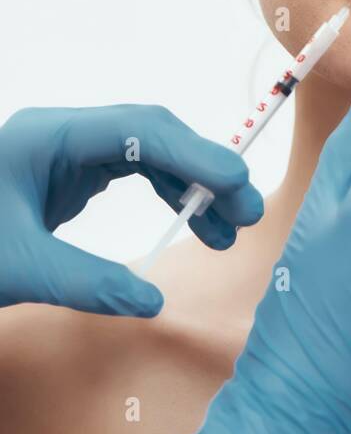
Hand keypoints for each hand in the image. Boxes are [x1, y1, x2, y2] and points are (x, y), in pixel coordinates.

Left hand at [0, 104, 263, 314]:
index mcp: (48, 136)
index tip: (236, 185)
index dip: (194, 154)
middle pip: (152, 136)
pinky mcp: (68, 176)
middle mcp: (64, 135)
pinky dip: (167, 195)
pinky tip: (190, 222)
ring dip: (191, 186)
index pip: (139, 131)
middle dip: (203, 170)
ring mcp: (67, 153)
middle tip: (246, 213)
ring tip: (225, 231)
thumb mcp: (18, 271)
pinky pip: (133, 172)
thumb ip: (86, 283)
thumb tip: (152, 302)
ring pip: (148, 154)